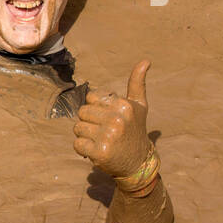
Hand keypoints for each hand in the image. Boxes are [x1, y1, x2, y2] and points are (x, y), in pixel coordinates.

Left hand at [72, 60, 152, 177]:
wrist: (138, 162)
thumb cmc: (135, 129)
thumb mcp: (139, 106)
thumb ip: (137, 83)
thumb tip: (145, 60)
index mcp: (124, 105)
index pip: (91, 98)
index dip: (96, 108)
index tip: (109, 118)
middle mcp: (117, 119)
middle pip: (82, 112)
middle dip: (89, 122)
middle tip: (104, 132)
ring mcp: (108, 136)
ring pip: (77, 128)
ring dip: (85, 136)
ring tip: (101, 141)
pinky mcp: (100, 152)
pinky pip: (77, 144)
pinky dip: (82, 149)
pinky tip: (96, 151)